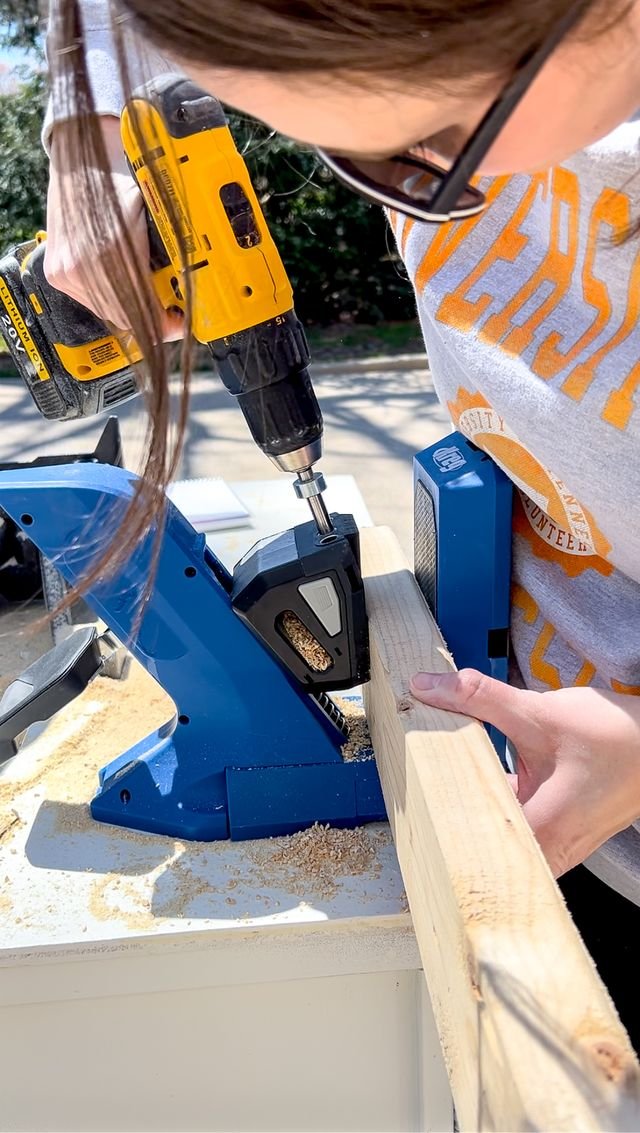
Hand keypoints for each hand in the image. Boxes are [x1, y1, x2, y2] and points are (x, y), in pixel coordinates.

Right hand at [43, 115, 182, 340]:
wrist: (81, 162)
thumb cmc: (120, 183)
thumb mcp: (152, 216)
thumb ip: (166, 256)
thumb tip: (188, 291)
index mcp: (110, 254)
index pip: (142, 310)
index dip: (164, 321)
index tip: (179, 321)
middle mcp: (83, 269)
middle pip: (125, 317)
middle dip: (148, 315)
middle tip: (166, 308)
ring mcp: (66, 273)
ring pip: (106, 312)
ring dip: (127, 305)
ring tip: (142, 290)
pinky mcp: (56, 274)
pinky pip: (88, 301)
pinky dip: (106, 296)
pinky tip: (117, 279)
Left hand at [410, 669, 639, 876]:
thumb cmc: (614, 739)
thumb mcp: (539, 712)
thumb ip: (479, 699)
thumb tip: (427, 687)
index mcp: (541, 831)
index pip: (469, 846)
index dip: (433, 827)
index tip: (405, 806)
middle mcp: (547, 851)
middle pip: (475, 843)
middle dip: (443, 813)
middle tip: (410, 788)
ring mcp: (554, 848)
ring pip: (492, 837)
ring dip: (466, 808)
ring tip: (431, 783)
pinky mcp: (556, 836)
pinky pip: (510, 829)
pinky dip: (489, 805)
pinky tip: (472, 782)